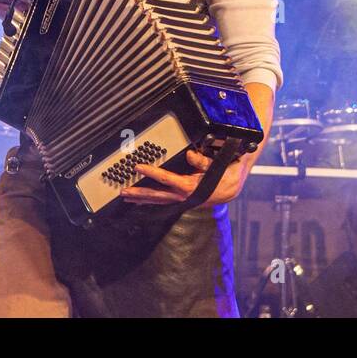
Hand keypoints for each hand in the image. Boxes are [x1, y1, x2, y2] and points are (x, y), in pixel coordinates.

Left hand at [119, 147, 253, 207]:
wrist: (233, 189)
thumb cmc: (225, 175)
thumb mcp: (217, 165)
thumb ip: (203, 162)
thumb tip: (189, 155)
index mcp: (190, 187)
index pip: (166, 178)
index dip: (151, 172)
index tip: (138, 167)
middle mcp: (184, 196)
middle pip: (157, 195)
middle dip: (139, 194)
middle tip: (123, 192)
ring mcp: (183, 200)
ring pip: (159, 201)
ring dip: (143, 200)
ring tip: (127, 199)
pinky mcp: (183, 200)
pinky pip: (164, 202)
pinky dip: (152, 201)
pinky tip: (142, 202)